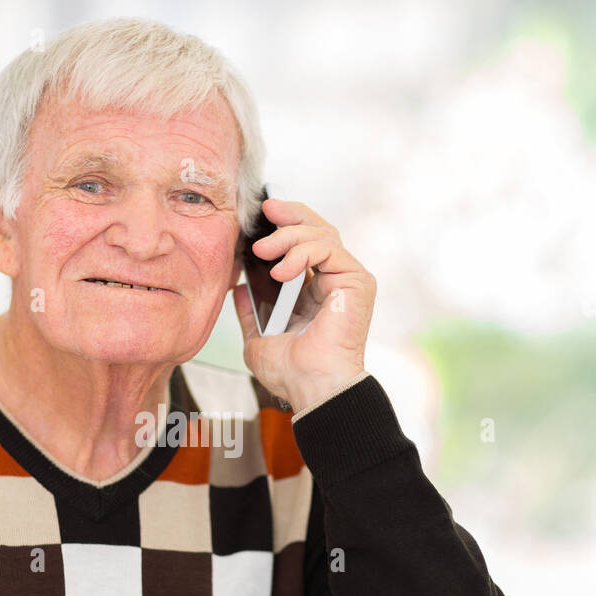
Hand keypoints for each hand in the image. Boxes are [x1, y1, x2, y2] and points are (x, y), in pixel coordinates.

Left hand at [232, 197, 374, 413]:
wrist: (311, 386)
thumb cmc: (291, 371)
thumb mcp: (257, 338)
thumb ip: (249, 311)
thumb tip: (239, 288)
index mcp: (314, 291)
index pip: (304, 244)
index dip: (284, 225)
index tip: (260, 216)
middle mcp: (334, 281)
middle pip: (318, 229)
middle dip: (290, 214)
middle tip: (265, 209)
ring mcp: (347, 279)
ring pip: (322, 234)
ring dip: (289, 235)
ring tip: (263, 250)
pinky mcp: (356, 281)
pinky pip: (328, 248)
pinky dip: (302, 252)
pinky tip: (281, 271)